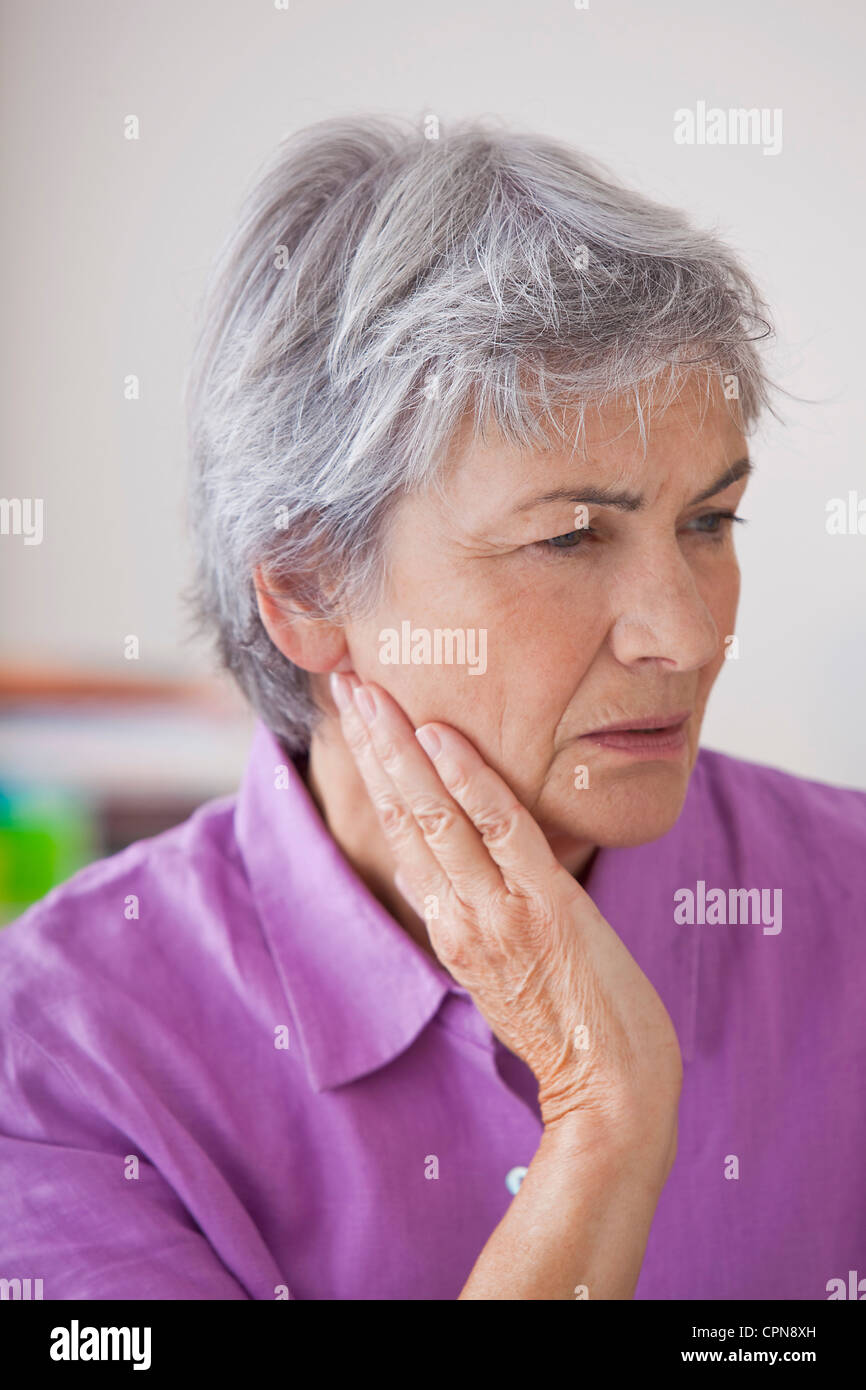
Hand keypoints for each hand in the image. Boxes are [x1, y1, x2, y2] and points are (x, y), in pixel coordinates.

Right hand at [330, 672, 682, 1144]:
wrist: (609, 1083)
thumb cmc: (563, 1023)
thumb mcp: (496, 969)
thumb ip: (465, 915)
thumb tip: (434, 871)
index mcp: (448, 926)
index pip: (399, 835)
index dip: (374, 773)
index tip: (357, 720)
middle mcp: (458, 916)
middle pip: (401, 815)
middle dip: (371, 744)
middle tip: (343, 682)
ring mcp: (497, 910)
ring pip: (434, 815)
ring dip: (399, 748)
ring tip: (371, 692)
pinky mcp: (544, 906)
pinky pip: (499, 829)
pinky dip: (467, 779)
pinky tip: (441, 736)